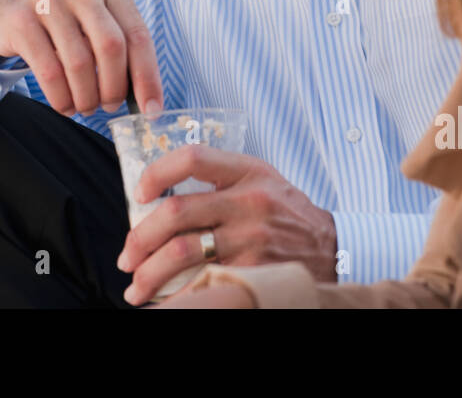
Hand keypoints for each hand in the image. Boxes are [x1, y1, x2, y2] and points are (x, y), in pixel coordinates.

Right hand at [0, 0, 161, 116]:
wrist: (2, 3)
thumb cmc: (61, 20)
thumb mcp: (93, 20)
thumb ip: (121, 48)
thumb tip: (146, 99)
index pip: (138, 34)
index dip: (148, 76)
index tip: (152, 110)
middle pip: (111, 46)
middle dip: (114, 87)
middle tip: (109, 106)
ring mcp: (47, 0)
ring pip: (79, 63)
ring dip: (86, 97)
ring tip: (85, 107)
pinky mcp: (20, 20)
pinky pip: (49, 71)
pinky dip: (61, 98)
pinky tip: (65, 105)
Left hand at [115, 146, 336, 303]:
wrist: (334, 248)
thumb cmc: (287, 213)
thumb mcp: (262, 179)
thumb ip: (220, 179)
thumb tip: (160, 198)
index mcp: (248, 171)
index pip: (193, 158)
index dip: (158, 173)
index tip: (139, 194)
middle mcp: (250, 201)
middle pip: (177, 213)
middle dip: (140, 239)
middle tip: (127, 257)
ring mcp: (253, 239)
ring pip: (183, 253)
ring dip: (150, 273)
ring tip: (137, 286)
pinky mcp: (256, 271)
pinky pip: (204, 282)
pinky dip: (178, 296)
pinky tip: (165, 303)